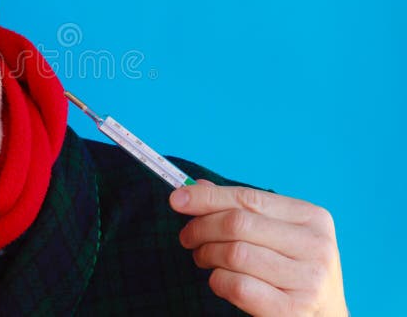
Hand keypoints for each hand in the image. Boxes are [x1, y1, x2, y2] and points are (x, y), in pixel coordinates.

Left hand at [169, 181, 346, 315]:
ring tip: (202, 258)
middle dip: (201, 228)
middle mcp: (316, 246)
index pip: (248, 198)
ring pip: (234, 254)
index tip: (176, 199)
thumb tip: (194, 187)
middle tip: (188, 237)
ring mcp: (308, 280)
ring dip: (206, 254)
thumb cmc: (293, 269)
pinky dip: (217, 280)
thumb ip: (242, 210)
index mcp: (313, 218)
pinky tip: (218, 280)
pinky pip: (237, 286)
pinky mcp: (293, 310)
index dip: (207, 198)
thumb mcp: (278, 234)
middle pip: (237, 224)